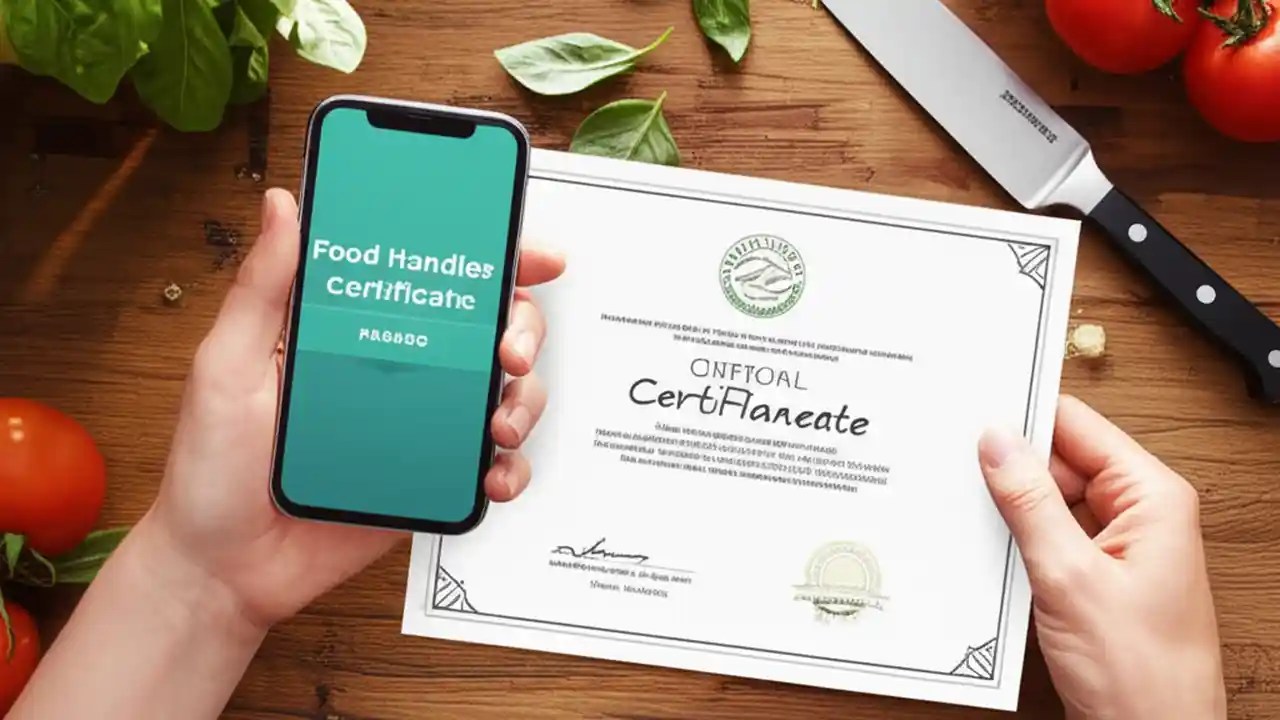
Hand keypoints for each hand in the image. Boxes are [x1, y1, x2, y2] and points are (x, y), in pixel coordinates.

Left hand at [145, 188, 565, 629]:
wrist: (224, 568)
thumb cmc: (211, 467)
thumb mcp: (227, 364)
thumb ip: (262, 287)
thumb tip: (281, 206)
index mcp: (353, 329)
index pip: (433, 275)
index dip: (492, 257)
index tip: (531, 255)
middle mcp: (397, 369)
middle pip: (489, 328)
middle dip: (522, 329)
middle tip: (510, 349)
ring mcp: (420, 425)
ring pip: (505, 393)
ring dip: (524, 399)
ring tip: (500, 422)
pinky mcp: (430, 477)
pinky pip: (492, 466)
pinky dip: (510, 468)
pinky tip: (494, 473)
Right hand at [978, 396, 1225, 719]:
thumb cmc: (1141, 675)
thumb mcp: (1069, 577)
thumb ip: (1029, 502)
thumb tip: (998, 443)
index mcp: (1153, 498)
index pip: (1079, 426)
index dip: (1025, 417)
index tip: (974, 413)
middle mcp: (1141, 515)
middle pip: (1060, 462)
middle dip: (1010, 468)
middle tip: (958, 469)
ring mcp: (1117, 548)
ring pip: (1050, 502)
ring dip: (1011, 510)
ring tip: (975, 518)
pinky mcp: (1096, 577)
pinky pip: (1049, 538)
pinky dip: (1017, 542)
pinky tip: (991, 552)